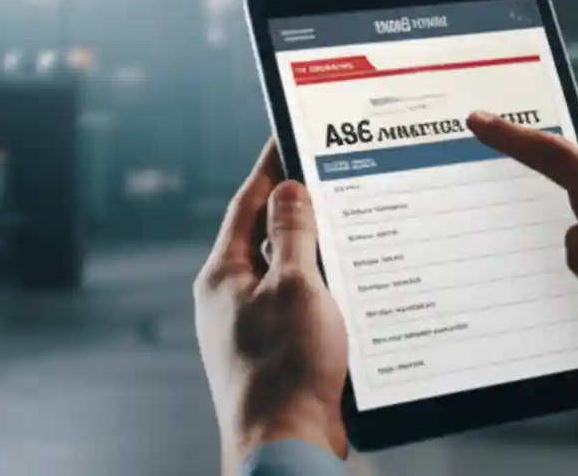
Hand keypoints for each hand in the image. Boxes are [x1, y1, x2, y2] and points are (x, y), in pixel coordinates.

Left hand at [193, 141, 347, 472]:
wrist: (287, 443)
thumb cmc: (286, 368)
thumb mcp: (296, 285)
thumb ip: (293, 233)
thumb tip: (288, 188)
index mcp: (223, 275)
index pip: (248, 203)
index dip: (272, 166)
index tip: (290, 134)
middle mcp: (232, 297)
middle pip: (269, 234)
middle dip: (302, 205)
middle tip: (334, 172)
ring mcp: (254, 325)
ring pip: (290, 270)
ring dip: (318, 248)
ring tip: (352, 221)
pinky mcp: (279, 350)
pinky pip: (303, 302)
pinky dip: (326, 285)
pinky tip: (355, 281)